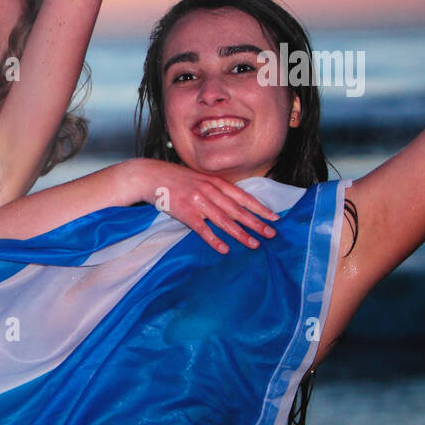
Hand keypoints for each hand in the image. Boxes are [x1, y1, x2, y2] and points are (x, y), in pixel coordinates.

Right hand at [132, 160, 279, 253]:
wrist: (150, 175)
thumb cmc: (174, 178)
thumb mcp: (199, 178)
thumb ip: (215, 189)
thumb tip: (232, 202)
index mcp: (214, 182)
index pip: (242, 196)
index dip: (259, 207)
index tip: (274, 217)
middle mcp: (209, 191)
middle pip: (237, 210)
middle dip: (256, 223)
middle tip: (271, 234)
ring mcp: (197, 201)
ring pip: (224, 220)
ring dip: (240, 233)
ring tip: (254, 244)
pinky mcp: (184, 212)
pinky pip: (202, 229)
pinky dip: (214, 239)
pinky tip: (224, 248)